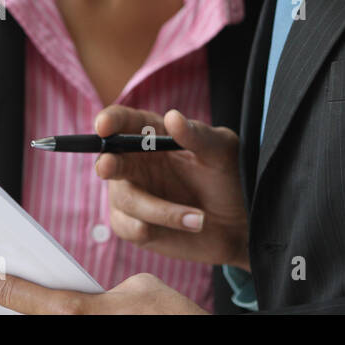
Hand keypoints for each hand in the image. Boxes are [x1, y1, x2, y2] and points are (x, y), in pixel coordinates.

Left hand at [0, 269, 206, 313]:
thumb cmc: (174, 319)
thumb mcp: (141, 287)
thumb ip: (103, 292)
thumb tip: (92, 300)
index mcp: (77, 314)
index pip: (20, 295)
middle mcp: (71, 335)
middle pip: (24, 318)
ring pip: (42, 325)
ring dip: (24, 311)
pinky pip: (64, 329)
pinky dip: (48, 317)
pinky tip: (37, 306)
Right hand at [95, 106, 248, 268]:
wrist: (240, 225)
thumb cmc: (228, 179)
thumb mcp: (222, 151)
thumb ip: (198, 135)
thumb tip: (172, 117)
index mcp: (153, 135)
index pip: (124, 122)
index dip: (111, 120)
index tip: (104, 125)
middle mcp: (136, 162)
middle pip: (109, 159)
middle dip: (107, 163)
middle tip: (110, 165)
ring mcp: (133, 195)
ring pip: (125, 199)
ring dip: (160, 210)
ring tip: (198, 218)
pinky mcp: (135, 226)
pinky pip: (128, 227)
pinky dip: (151, 227)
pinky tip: (183, 227)